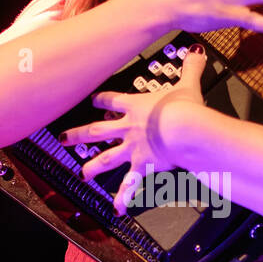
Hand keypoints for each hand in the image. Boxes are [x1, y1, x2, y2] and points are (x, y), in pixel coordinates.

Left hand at [58, 45, 207, 214]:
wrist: (184, 128)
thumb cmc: (184, 108)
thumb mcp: (187, 85)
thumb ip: (190, 69)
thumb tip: (197, 53)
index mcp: (136, 106)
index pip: (112, 100)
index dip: (101, 100)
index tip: (92, 100)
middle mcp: (128, 128)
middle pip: (97, 130)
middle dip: (79, 134)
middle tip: (65, 138)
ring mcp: (133, 148)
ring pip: (106, 158)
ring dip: (93, 167)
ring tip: (83, 174)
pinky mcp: (143, 165)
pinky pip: (130, 184)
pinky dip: (124, 197)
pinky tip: (117, 208)